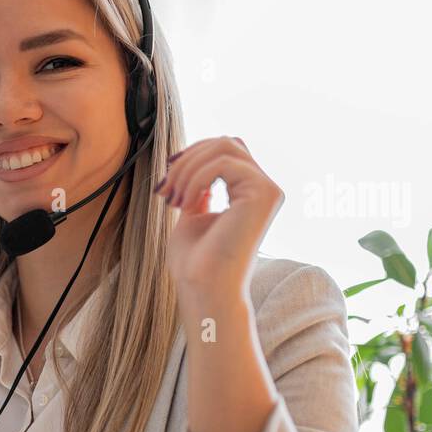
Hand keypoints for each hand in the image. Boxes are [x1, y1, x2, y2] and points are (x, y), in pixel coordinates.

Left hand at [156, 135, 283, 300]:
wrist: (203, 289)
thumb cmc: (194, 262)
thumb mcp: (193, 214)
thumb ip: (199, 188)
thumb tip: (194, 163)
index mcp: (249, 192)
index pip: (226, 150)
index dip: (193, 153)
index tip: (165, 176)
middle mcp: (263, 189)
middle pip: (226, 142)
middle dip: (187, 159)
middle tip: (164, 190)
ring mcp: (267, 190)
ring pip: (225, 147)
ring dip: (188, 168)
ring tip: (171, 198)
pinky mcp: (264, 194)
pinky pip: (224, 163)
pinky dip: (196, 179)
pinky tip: (184, 205)